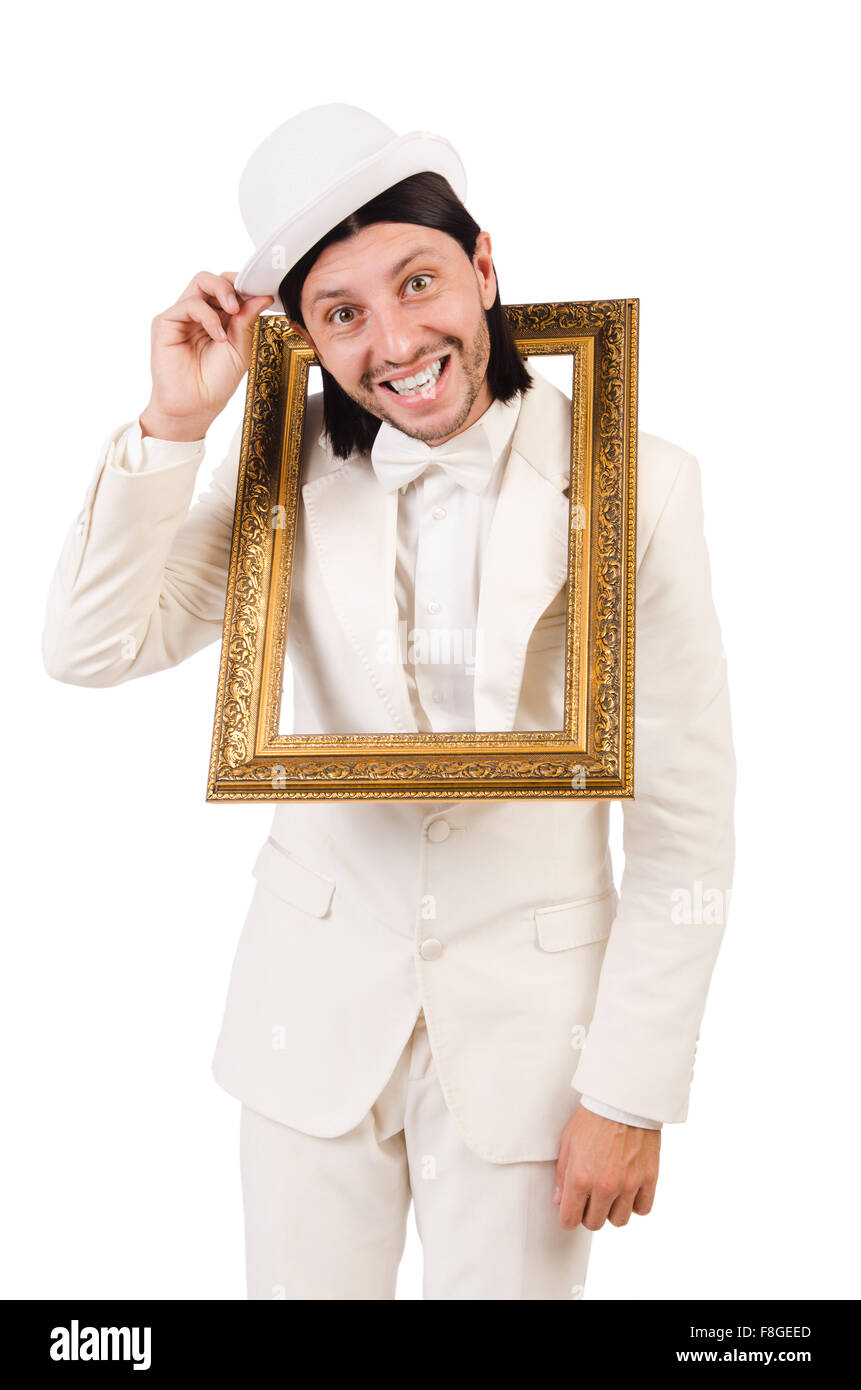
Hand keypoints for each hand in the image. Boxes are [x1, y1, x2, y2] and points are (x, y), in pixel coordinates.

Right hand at [140, 271, 273, 440]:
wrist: (195, 407)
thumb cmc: (216, 383)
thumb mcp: (240, 348)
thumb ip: (247, 320)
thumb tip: (263, 296)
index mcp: (218, 318)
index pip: (228, 289)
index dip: (244, 286)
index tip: (263, 290)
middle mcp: (199, 313)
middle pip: (213, 279)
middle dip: (232, 283)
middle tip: (246, 298)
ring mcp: (182, 316)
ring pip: (200, 283)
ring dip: (222, 292)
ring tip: (234, 312)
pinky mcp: (165, 323)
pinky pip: (188, 305)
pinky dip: (208, 316)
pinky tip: (218, 335)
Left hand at [553, 1105, 660, 1229]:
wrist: (622, 1100)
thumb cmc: (592, 1118)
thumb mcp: (568, 1143)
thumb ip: (562, 1175)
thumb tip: (560, 1201)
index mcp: (580, 1178)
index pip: (569, 1220)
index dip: (568, 1217)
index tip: (571, 1211)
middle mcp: (605, 1186)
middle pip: (594, 1223)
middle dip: (589, 1213)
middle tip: (590, 1198)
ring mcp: (629, 1184)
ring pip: (619, 1221)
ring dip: (612, 1210)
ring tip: (610, 1192)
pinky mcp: (649, 1178)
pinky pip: (642, 1209)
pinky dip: (635, 1203)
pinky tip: (628, 1189)